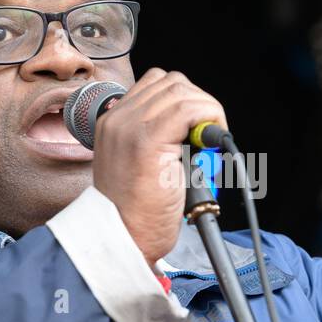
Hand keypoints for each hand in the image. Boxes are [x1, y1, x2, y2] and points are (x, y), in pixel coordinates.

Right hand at [92, 68, 227, 266]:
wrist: (122, 239)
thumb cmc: (136, 213)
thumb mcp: (142, 166)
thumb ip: (160, 140)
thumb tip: (196, 127)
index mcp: (113, 123)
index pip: (155, 84)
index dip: (186, 99)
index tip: (198, 127)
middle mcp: (117, 119)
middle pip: (171, 82)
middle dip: (199, 102)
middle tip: (208, 135)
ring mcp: (129, 127)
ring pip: (181, 91)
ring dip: (206, 111)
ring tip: (208, 142)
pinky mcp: (146, 141)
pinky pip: (187, 109)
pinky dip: (207, 118)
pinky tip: (208, 142)